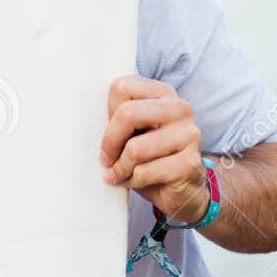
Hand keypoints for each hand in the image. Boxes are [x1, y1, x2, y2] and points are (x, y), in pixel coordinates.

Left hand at [99, 76, 208, 223]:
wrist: (181, 189)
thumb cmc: (149, 155)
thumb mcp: (132, 131)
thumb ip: (118, 116)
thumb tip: (86, 113)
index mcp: (163, 93)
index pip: (122, 87)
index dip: (107, 113)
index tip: (108, 131)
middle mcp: (180, 109)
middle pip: (127, 114)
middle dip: (110, 142)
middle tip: (105, 158)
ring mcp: (189, 135)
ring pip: (135, 149)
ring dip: (120, 167)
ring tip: (119, 173)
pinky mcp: (190, 163)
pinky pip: (145, 172)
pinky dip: (131, 180)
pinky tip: (134, 181)